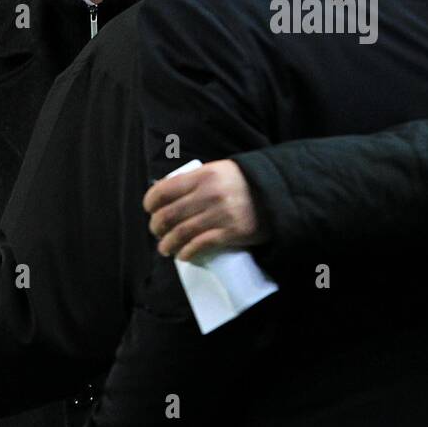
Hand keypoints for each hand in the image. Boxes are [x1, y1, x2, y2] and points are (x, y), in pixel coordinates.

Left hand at [144, 160, 263, 260]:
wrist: (277, 193)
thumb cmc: (244, 182)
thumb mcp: (219, 170)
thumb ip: (195, 180)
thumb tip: (167, 194)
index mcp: (204, 174)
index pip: (164, 190)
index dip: (151, 203)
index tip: (150, 211)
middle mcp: (209, 193)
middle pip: (169, 214)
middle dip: (157, 227)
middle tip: (157, 232)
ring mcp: (220, 214)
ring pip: (181, 232)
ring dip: (168, 243)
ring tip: (165, 248)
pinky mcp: (232, 232)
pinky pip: (201, 245)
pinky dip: (188, 252)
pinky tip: (184, 255)